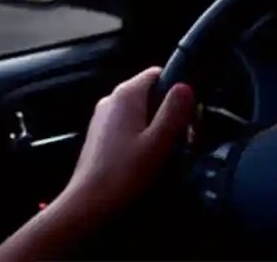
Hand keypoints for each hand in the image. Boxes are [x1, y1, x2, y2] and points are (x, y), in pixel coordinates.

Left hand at [55, 67, 193, 220]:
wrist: (88, 203)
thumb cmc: (124, 172)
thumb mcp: (159, 142)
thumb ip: (174, 111)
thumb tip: (185, 86)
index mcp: (126, 94)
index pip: (159, 73)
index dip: (178, 90)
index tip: (188, 115)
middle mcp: (112, 99)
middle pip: (150, 93)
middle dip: (168, 113)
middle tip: (181, 139)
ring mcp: (102, 116)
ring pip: (140, 111)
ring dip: (156, 128)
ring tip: (163, 153)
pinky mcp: (99, 134)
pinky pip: (128, 125)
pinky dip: (140, 137)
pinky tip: (144, 160)